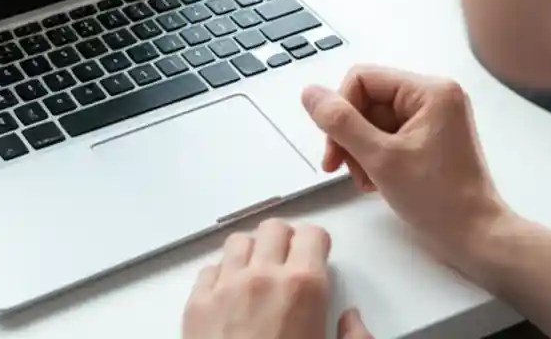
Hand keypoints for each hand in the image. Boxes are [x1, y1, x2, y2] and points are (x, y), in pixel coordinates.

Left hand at [183, 219, 369, 338]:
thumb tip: (353, 321)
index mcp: (304, 288)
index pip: (312, 235)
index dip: (316, 244)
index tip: (317, 255)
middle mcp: (262, 276)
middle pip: (273, 228)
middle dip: (284, 241)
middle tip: (289, 261)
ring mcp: (225, 286)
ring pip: (238, 242)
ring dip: (251, 252)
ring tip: (258, 274)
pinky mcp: (197, 303)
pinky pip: (210, 270)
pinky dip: (222, 275)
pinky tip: (230, 296)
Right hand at [301, 66, 509, 270]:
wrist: (476, 236)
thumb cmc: (437, 198)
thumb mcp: (380, 157)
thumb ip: (340, 122)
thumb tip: (309, 92)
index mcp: (430, 91)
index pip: (362, 79)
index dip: (340, 111)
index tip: (335, 150)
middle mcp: (434, 97)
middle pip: (366, 100)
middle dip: (350, 135)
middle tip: (343, 168)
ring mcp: (433, 118)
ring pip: (372, 120)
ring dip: (359, 150)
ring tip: (366, 180)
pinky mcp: (429, 137)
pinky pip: (386, 135)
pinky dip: (374, 156)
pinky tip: (376, 180)